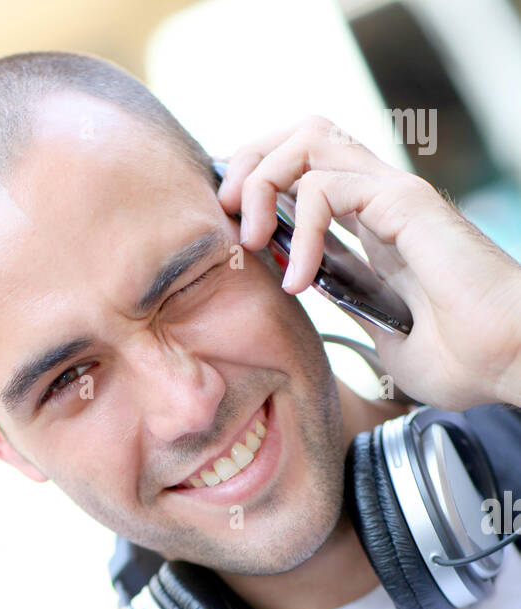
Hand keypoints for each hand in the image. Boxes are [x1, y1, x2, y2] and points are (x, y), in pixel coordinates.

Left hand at [216, 114, 520, 409]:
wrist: (505, 362)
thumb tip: (305, 289)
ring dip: (262, 182)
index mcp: (374, 224)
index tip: (231, 229)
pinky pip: (326, 186)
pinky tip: (299, 278)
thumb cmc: (461, 356)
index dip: (259, 183)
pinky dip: (298, 229)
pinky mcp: (403, 202)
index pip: (306, 169)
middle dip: (250, 161)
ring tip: (251, 241)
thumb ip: (345, 302)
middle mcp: (381, 198)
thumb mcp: (378, 331)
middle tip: (228, 215)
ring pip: (307, 141)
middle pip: (301, 134)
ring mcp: (393, 194)